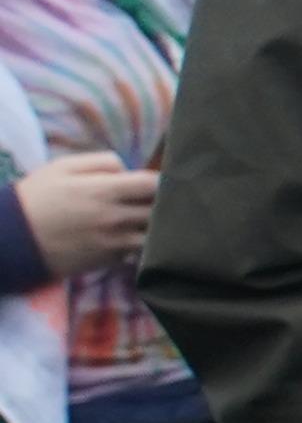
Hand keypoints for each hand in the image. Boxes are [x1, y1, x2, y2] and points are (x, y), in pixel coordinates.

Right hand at [17, 154, 157, 274]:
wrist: (14, 239)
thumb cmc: (37, 198)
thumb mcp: (62, 168)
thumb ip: (101, 162)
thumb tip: (128, 170)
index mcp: (103, 191)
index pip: (153, 185)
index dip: (163, 182)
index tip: (161, 181)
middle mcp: (114, 218)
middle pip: (160, 211)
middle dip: (165, 204)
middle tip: (161, 200)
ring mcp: (115, 242)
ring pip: (156, 235)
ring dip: (158, 226)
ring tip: (152, 219)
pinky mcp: (111, 260)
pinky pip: (140, 250)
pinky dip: (144, 243)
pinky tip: (136, 235)